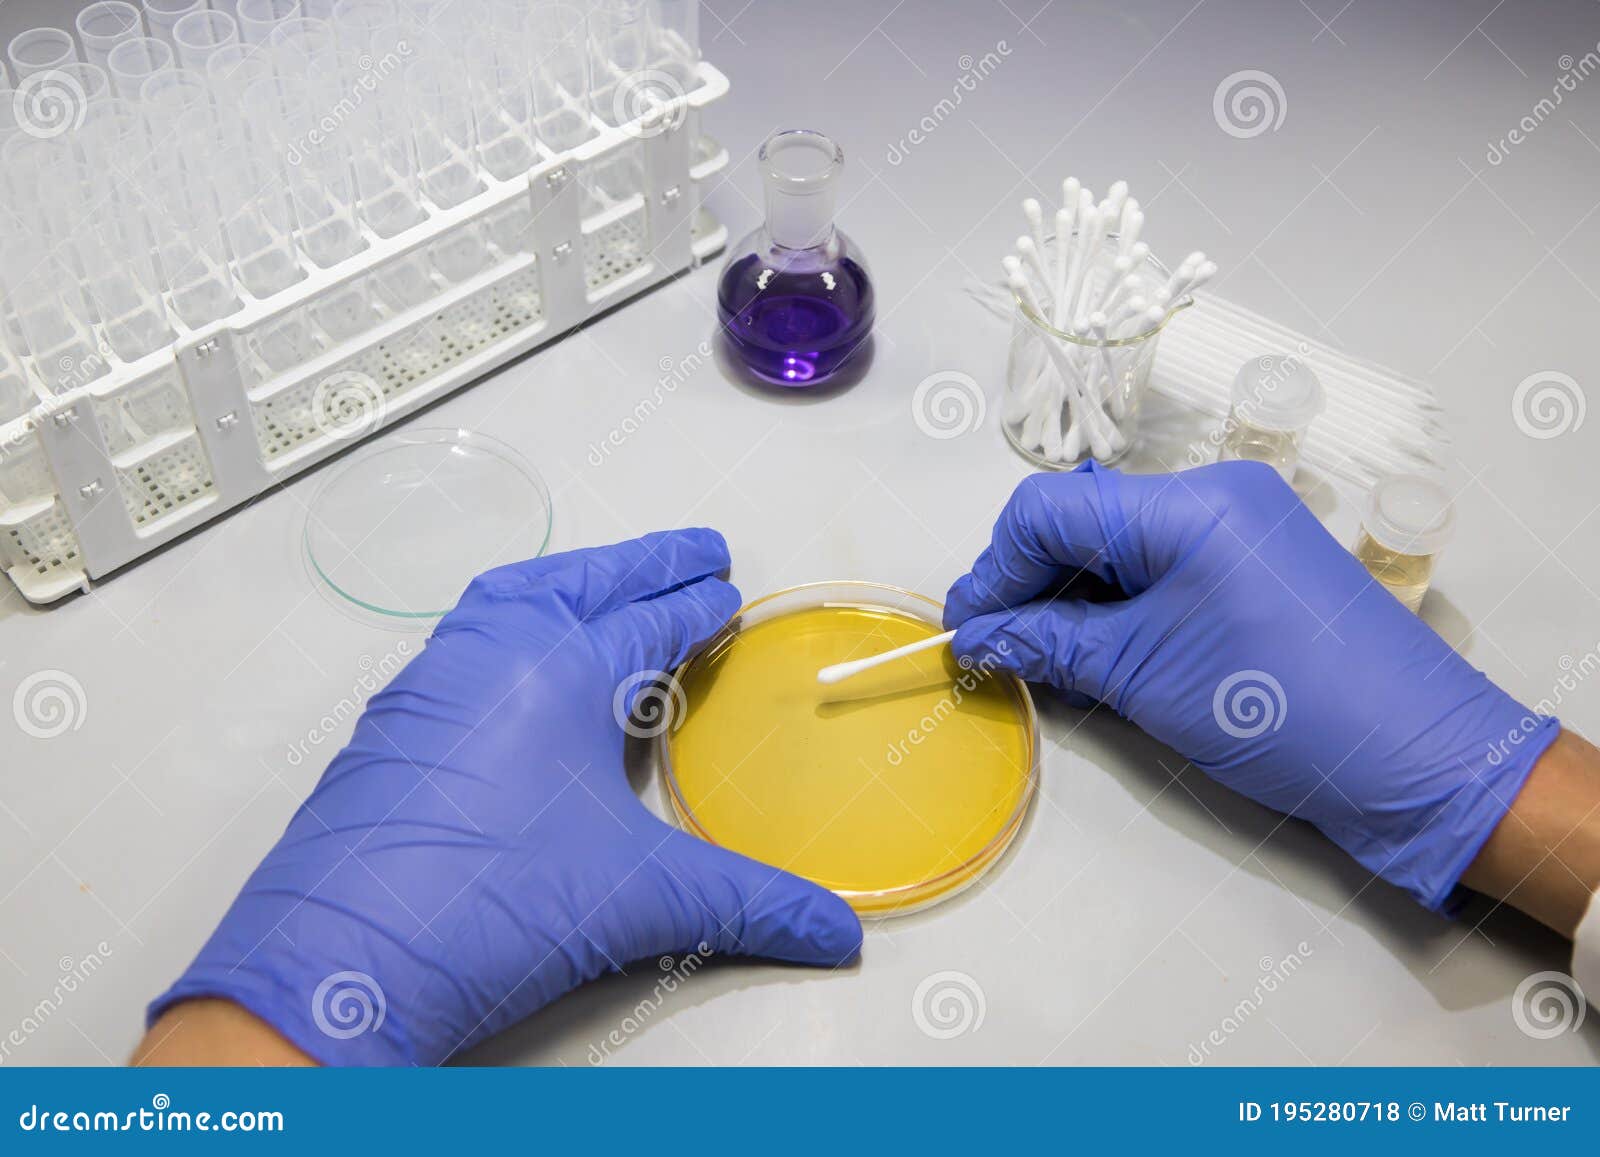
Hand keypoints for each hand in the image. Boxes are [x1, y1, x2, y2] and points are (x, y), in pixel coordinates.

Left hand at [149, 529, 860, 1065]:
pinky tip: (523, 665)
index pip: (648, 620)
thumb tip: (832, 932)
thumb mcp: (638, 900)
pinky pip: (463, 641)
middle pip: (582, 582)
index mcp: (555, 667)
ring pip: (510, 600)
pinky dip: (510, 625)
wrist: (340, 968)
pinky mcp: (392, 730)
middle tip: (692, 552)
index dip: (695, 604)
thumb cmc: (480, 909)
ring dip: (570, 582)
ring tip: (611, 585)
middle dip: (643, 564)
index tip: (723, 590)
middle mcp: (487, 656)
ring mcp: (430, 687)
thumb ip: (747, 904)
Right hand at [943, 461, 1557, 909]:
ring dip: (1070, 596)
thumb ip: (1052, 645)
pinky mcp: (1255, 565)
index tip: (968, 631)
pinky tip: (1091, 650)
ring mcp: (1240, 528)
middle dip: (1027, 582)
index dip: (995, 570)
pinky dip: (1118, 604)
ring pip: (1119, 543)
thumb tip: (981, 638)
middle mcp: (1214, 496)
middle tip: (994, 647)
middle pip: (1082, 519)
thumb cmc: (1287, 711)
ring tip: (1038, 658)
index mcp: (1188, 505)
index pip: (1050, 511)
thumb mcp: (1146, 678)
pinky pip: (1163, 566)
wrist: (1416, 759)